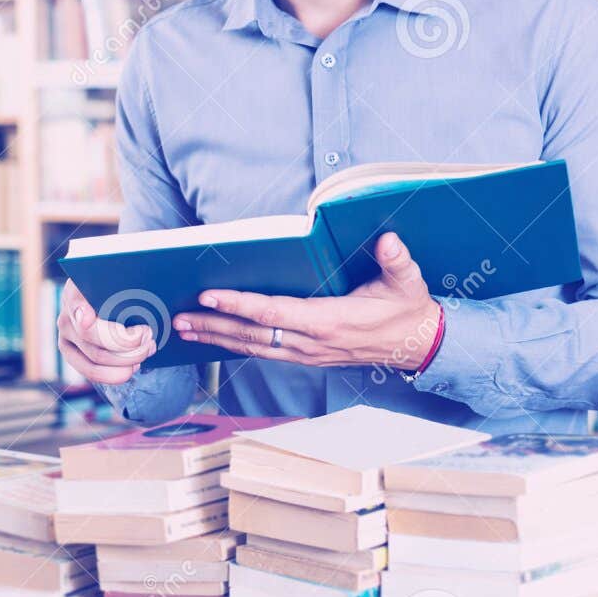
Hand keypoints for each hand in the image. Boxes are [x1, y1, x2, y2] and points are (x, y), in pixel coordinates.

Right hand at [57, 279, 158, 384]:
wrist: (103, 292)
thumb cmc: (120, 285)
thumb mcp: (122, 279)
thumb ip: (124, 282)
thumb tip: (138, 286)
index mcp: (76, 290)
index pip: (77, 302)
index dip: (82, 311)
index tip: (90, 319)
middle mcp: (67, 315)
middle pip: (92, 337)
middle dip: (126, 342)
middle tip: (149, 336)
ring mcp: (66, 336)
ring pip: (95, 359)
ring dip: (127, 359)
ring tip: (147, 351)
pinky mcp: (70, 353)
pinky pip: (91, 371)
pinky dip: (115, 373)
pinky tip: (133, 366)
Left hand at [174, 232, 441, 370]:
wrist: (417, 345)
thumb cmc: (407, 310)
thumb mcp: (407, 282)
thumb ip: (396, 260)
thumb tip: (388, 239)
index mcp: (329, 321)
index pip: (274, 313)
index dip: (240, 305)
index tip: (210, 297)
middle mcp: (313, 342)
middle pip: (253, 336)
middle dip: (214, 326)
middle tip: (180, 319)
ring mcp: (309, 353)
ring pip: (254, 348)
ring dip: (219, 338)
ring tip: (186, 329)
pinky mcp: (308, 357)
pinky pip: (265, 352)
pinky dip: (237, 345)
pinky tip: (218, 338)